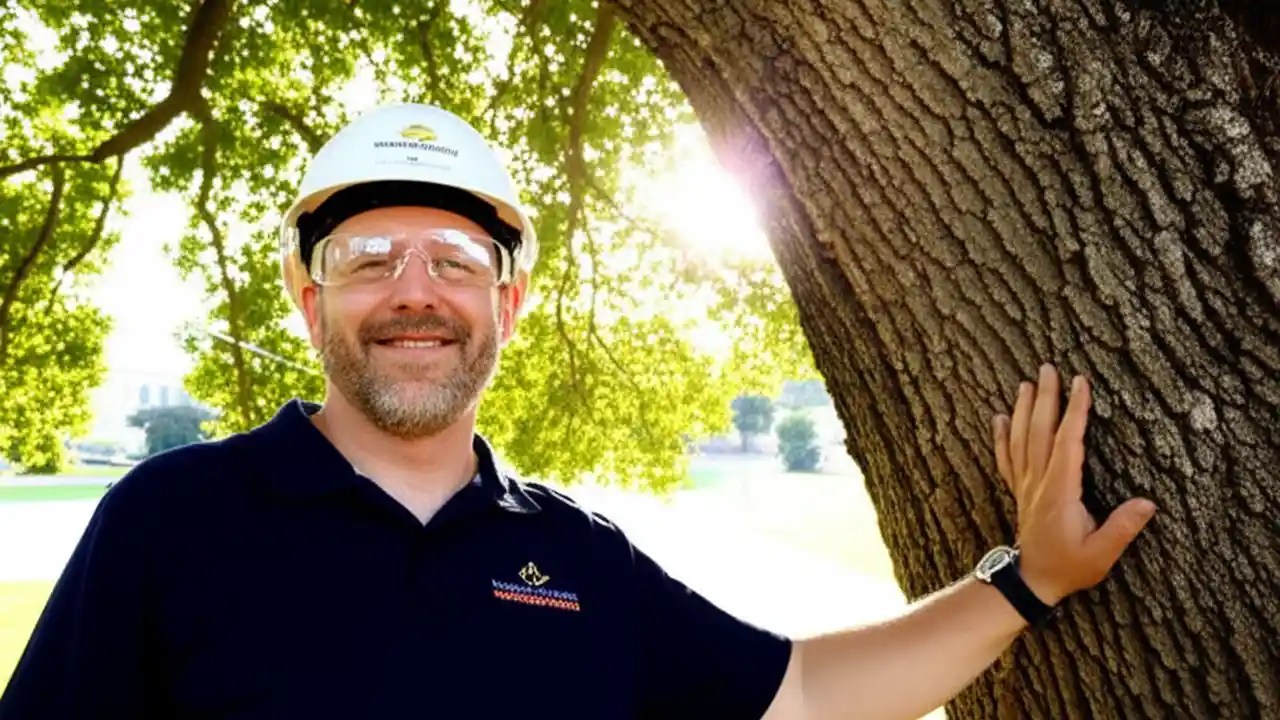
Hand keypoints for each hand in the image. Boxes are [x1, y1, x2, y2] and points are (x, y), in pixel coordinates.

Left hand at [992, 364, 1156, 605]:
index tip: (1080, 383)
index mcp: (1061, 491)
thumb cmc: (1068, 568)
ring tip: (1025, 383)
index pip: (1068, 442)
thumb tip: (1148, 503)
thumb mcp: (1101, 554)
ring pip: (1021, 439)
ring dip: (1023, 410)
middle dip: (1045, 398)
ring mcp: (1026, 485)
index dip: (1075, 412)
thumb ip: (1122, 528)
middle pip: (1040, 431)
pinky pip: (1006, 458)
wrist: (1030, 582)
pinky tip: (999, 417)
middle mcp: (1039, 482)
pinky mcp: (1019, 491)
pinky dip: (1001, 436)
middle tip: (1047, 368)